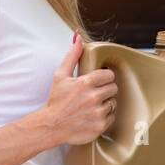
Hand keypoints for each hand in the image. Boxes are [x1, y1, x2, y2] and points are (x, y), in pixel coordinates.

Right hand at [41, 32, 117, 146]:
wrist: (52, 126)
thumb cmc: (56, 100)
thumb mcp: (60, 75)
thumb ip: (72, 56)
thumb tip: (78, 38)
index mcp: (85, 83)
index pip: (109, 75)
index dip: (104, 78)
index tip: (98, 81)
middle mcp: (93, 97)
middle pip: (113, 88)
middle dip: (105, 90)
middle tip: (95, 93)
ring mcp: (97, 113)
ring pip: (113, 102)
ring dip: (105, 103)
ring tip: (93, 105)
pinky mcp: (100, 126)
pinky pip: (112, 116)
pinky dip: (105, 116)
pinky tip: (93, 115)